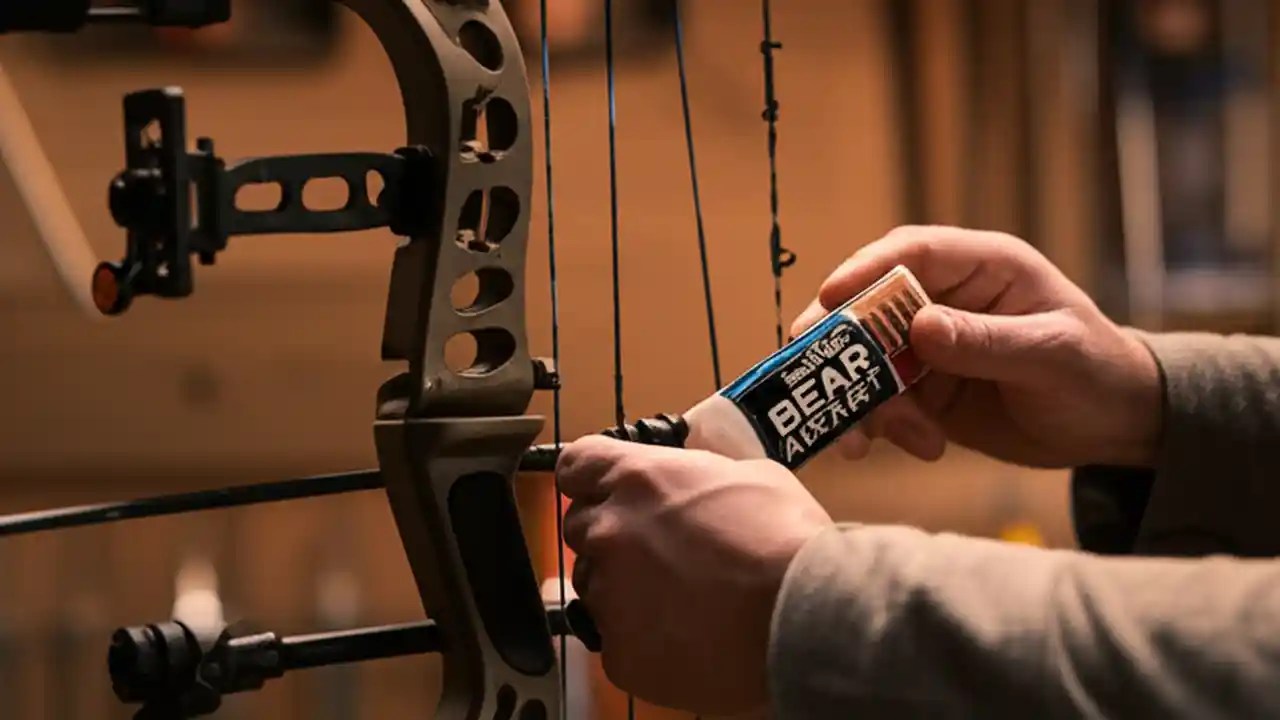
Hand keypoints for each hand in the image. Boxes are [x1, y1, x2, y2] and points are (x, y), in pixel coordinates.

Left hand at [557, 436, 832, 714]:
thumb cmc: (788, 539)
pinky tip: (688, 639)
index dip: (590, 477)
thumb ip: (698, 476)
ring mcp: (610, 597)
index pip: (576, 465)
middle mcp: (610, 532)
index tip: (604, 489)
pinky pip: (618, 641)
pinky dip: (644, 641)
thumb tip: (691, 487)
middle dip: (612, 536)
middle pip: (582, 527)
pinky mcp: (620, 654)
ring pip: (597, 588)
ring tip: (682, 602)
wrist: (808, 618)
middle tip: (660, 553)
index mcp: (637, 480)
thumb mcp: (751, 476)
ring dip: (626, 589)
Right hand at [793, 225, 1161, 468]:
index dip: (863, 271)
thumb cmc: (1096, 372)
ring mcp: (927, 346)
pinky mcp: (922, 389)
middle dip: (839, 345)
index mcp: (981, 268)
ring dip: (865, 402)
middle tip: (811, 376)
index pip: (909, 253)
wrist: (1113, 426)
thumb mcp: (1050, 355)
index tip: (828, 298)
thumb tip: (919, 328)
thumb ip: (985, 342)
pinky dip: (884, 427)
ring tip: (890, 441)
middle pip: (868, 307)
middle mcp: (944, 299)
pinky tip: (921, 447)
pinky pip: (881, 402)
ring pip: (865, 362)